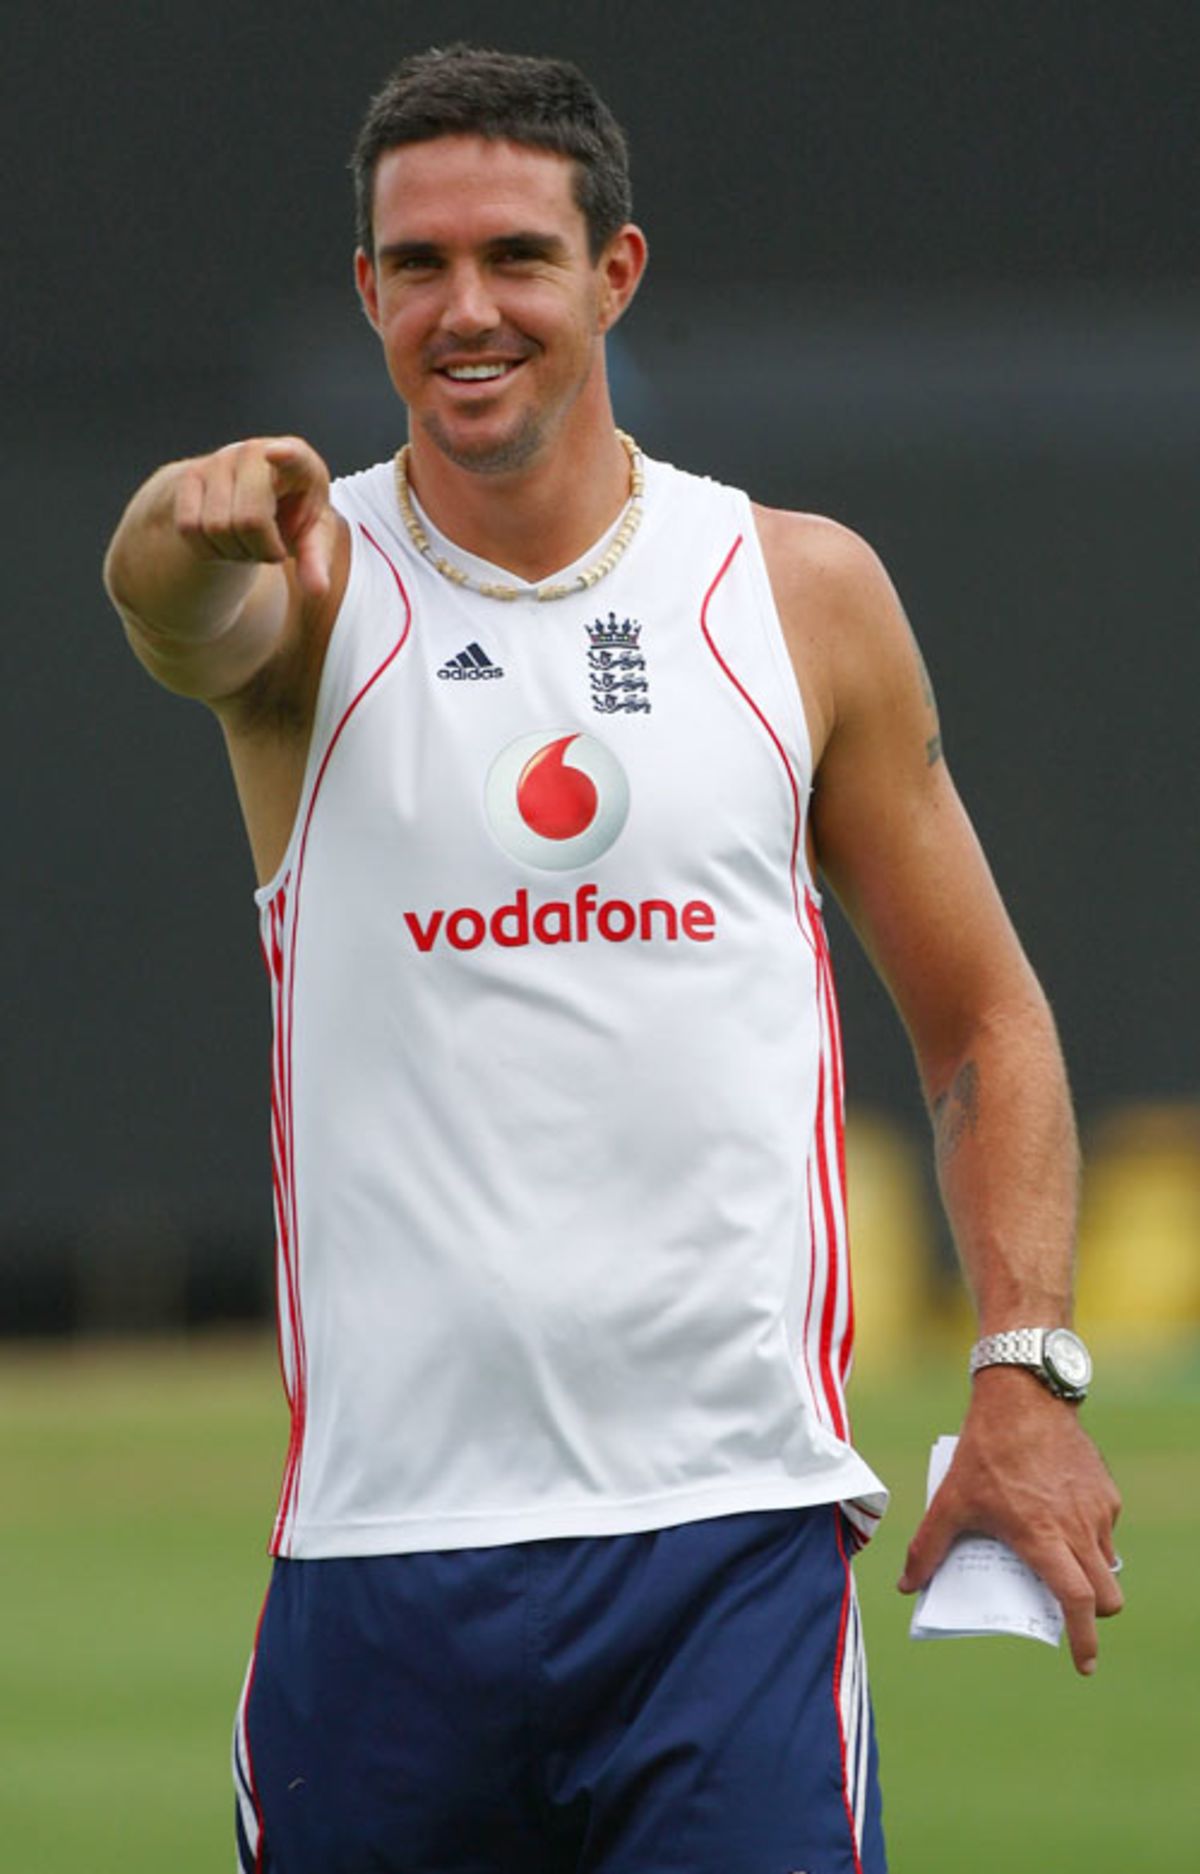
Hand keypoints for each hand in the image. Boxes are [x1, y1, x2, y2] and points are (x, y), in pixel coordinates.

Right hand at [174, 435, 333, 596]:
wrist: (250, 496)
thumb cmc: (290, 514)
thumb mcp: (312, 536)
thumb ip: (316, 562)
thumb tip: (318, 591)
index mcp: (299, 462)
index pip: (293, 456)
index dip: (286, 456)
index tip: (278, 453)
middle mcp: (254, 452)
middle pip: (249, 520)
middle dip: (260, 550)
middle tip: (271, 550)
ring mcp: (219, 460)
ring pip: (216, 527)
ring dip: (235, 551)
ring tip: (249, 542)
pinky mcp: (190, 475)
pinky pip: (189, 527)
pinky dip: (208, 549)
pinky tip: (225, 541)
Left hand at [898, 1367, 1122, 1673]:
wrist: (1022, 1396)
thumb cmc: (985, 1451)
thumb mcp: (951, 1499)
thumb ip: (928, 1546)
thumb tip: (907, 1585)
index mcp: (1042, 1538)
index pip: (1077, 1601)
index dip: (1084, 1638)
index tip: (1084, 1663)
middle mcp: (1077, 1528)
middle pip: (1108, 1595)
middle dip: (1095, 1613)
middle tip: (1070, 1612)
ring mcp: (1096, 1509)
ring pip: (1107, 1561)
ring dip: (1090, 1572)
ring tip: (1056, 1559)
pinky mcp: (1105, 1490)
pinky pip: (1105, 1528)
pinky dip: (1089, 1535)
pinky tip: (1060, 1517)